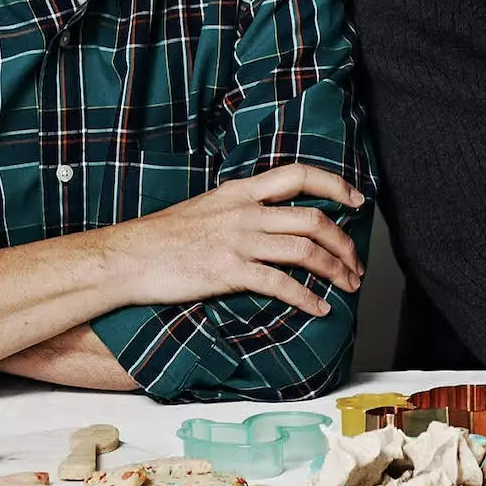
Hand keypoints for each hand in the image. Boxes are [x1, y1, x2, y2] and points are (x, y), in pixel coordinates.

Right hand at [109, 163, 366, 317]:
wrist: (127, 257)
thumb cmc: (161, 238)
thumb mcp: (206, 208)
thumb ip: (239, 209)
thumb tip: (268, 219)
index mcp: (240, 191)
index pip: (299, 175)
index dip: (335, 185)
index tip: (358, 200)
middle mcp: (244, 211)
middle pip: (313, 219)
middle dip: (344, 243)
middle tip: (356, 263)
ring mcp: (238, 240)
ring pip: (305, 251)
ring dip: (334, 270)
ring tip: (348, 286)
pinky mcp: (228, 272)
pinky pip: (280, 284)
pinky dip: (306, 299)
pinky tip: (319, 310)